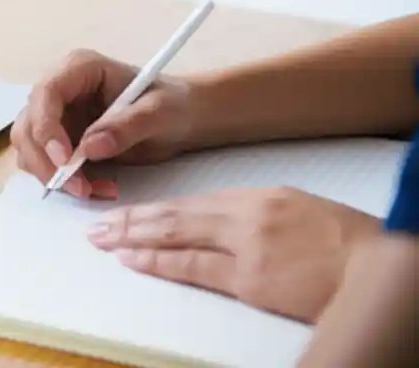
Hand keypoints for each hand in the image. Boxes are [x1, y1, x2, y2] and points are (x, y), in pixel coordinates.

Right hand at [10, 49, 197, 198]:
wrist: (181, 119)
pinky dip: (64, 183)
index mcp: (79, 69)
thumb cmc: (173, 105)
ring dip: (54, 176)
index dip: (47, 127)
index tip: (65, 161)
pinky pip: (46, 165)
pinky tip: (96, 187)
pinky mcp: (59, 141)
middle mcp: (60, 90)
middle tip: (80, 188)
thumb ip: (127, 127)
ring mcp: (56, 116)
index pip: (46, 93)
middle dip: (47, 162)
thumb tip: (89, 148)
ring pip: (30, 149)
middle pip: (28, 125)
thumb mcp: (160, 113)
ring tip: (94, 189)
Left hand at [87, 187, 380, 322]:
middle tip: (97, 225)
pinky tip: (133, 259)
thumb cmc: (345, 243)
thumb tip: (222, 225)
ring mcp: (245, 245)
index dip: (155, 209)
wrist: (376, 264)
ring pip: (175, 236)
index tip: (128, 213)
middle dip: (131, 220)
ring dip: (132, 237)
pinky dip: (158, 262)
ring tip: (102, 239)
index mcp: (257, 196)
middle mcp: (245, 216)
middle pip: (174, 215)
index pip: (193, 203)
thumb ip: (258, 215)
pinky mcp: (250, 277)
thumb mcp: (297, 210)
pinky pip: (193, 267)